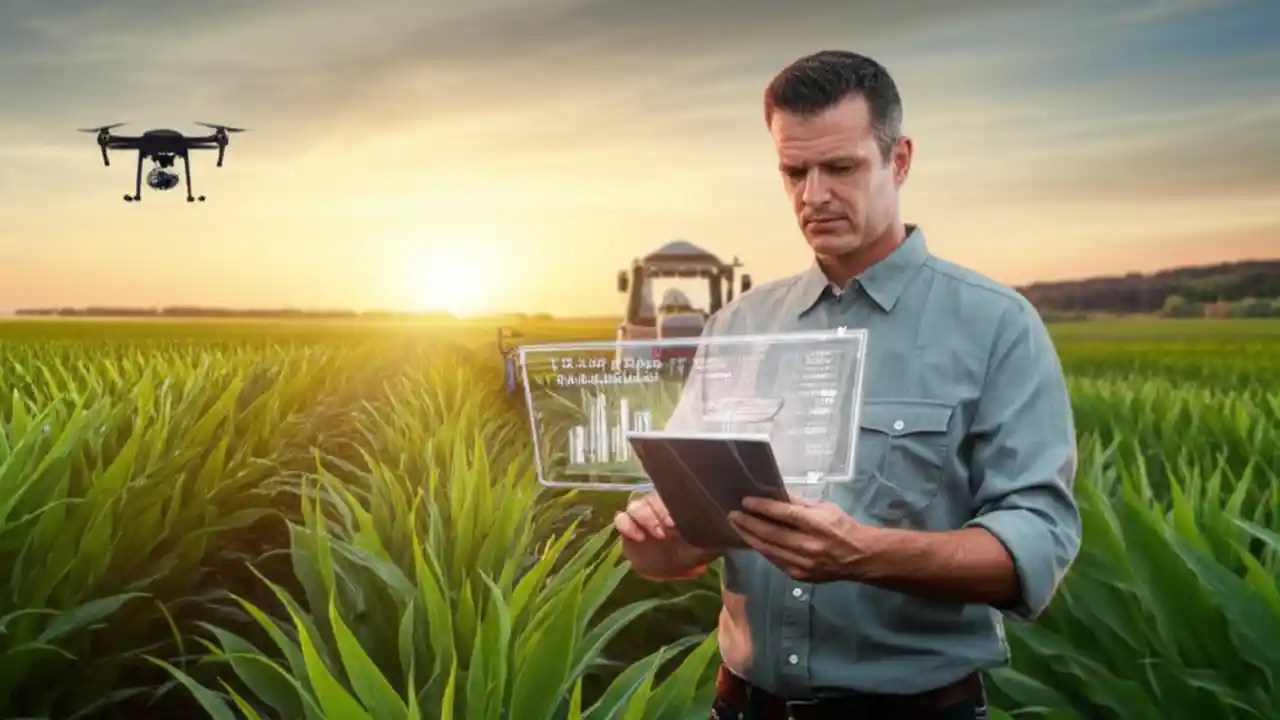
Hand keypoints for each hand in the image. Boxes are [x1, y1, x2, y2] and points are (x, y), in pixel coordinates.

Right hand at [614, 492, 717, 579]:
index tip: (676, 521)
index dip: (670, 505)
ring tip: (656, 534)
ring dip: (644, 518)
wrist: (666, 567)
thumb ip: (717, 537)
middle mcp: (656, 506)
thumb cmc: (687, 551)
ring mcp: (640, 516)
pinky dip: (626, 525)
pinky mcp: (627, 527)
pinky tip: (638, 537)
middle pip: (651, 499)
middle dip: (658, 513)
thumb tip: (736, 532)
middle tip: (667, 529)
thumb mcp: (706, 546)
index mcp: (674, 506)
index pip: (669, 496)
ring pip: (635, 506)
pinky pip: (620, 519)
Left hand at [728, 495, 872, 582]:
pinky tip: (753, 541)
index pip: (783, 514)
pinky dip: (762, 550)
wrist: (860, 557)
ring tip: (737, 526)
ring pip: (769, 549)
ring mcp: (802, 563)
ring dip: (750, 537)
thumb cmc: (842, 526)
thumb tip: (776, 495)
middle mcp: (807, 545)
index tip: (745, 501)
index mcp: (816, 524)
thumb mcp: (825, 507)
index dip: (762, 507)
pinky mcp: (799, 575)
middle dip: (749, 523)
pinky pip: (775, 561)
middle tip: (733, 514)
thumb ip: (800, 502)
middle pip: (771, 533)